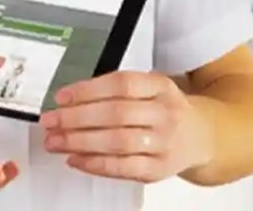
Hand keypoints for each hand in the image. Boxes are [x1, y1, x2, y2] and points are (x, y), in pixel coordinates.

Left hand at [39, 71, 211, 182]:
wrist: (202, 136)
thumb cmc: (163, 110)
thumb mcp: (148, 88)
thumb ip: (112, 91)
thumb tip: (67, 101)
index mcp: (161, 86)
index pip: (121, 84)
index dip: (87, 90)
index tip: (61, 97)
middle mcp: (166, 113)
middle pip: (116, 113)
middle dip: (76, 118)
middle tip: (50, 121)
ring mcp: (165, 143)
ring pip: (118, 142)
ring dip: (79, 142)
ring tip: (55, 141)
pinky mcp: (160, 169)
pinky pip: (123, 168)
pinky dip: (94, 164)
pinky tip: (75, 159)